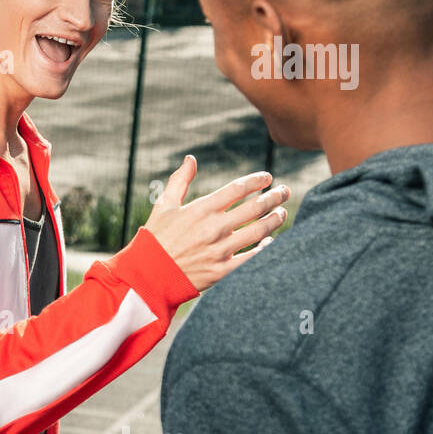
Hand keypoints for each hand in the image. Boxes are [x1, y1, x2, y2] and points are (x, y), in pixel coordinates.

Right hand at [142, 155, 289, 292]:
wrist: (148, 274)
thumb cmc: (155, 237)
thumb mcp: (163, 205)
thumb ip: (179, 180)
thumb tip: (191, 159)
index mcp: (201, 209)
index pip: (238, 189)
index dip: (257, 181)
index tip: (268, 177)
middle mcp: (213, 228)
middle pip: (255, 208)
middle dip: (274, 197)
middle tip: (284, 192)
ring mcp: (220, 250)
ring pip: (259, 231)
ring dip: (275, 220)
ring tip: (281, 213)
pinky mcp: (222, 271)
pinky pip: (252, 258)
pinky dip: (266, 248)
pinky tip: (271, 241)